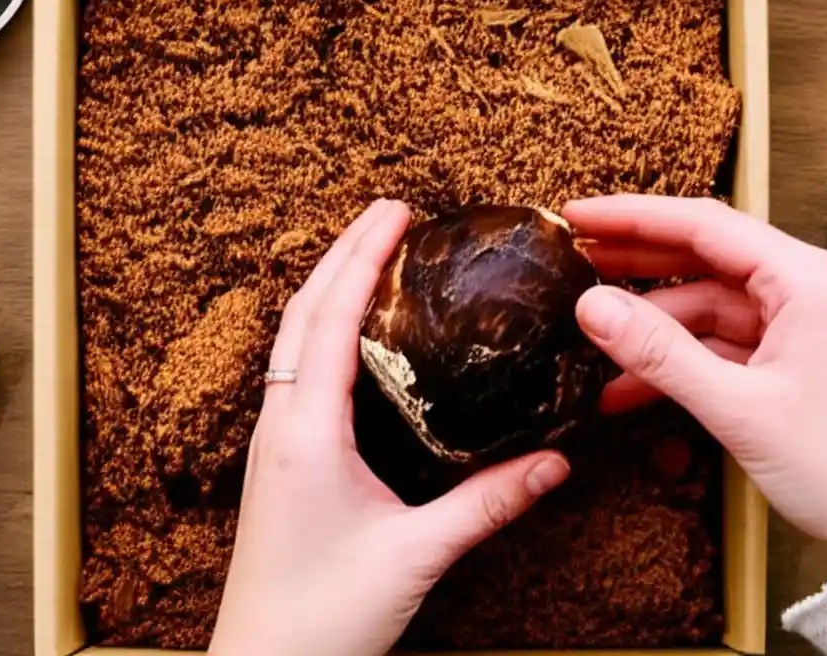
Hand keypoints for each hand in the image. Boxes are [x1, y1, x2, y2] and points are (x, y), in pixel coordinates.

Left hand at [209, 199, 571, 655]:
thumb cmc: (321, 620)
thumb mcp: (416, 556)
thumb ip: (488, 504)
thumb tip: (555, 462)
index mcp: (304, 432)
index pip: (329, 317)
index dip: (361, 257)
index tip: (396, 211)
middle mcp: (279, 426)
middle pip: (303, 314)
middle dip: (343, 255)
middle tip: (390, 212)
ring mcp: (272, 445)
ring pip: (293, 343)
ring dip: (328, 290)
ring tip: (371, 258)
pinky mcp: (279, 466)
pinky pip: (296, 376)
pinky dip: (323, 335)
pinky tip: (353, 343)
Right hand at [564, 194, 826, 557]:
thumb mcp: (737, 407)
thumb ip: (659, 352)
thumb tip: (591, 306)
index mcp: (812, 279)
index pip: (707, 225)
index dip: (634, 217)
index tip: (580, 213)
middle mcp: (816, 286)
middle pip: (708, 259)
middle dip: (639, 265)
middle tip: (574, 261)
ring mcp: (811, 321)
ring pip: (714, 307)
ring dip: (657, 330)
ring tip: (594, 346)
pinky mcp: (804, 354)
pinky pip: (732, 342)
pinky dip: (687, 359)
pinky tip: (634, 385)